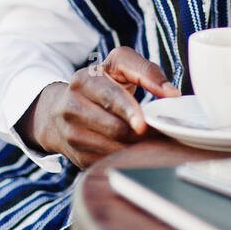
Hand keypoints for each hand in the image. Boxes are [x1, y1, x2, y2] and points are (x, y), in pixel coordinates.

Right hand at [18, 47, 180, 168]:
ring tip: (153, 139)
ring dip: (139, 148)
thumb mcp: (117, 66)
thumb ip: (146, 71)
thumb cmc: (100, 84)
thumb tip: (172, 94)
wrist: (58, 111)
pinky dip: (129, 159)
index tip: (142, 123)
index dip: (128, 110)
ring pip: (114, 149)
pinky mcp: (79, 158)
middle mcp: (72, 109)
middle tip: (162, 130)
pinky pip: (111, 163)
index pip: (108, 97)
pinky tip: (138, 151)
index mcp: (83, 82)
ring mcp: (72, 136)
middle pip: (115, 128)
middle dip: (143, 132)